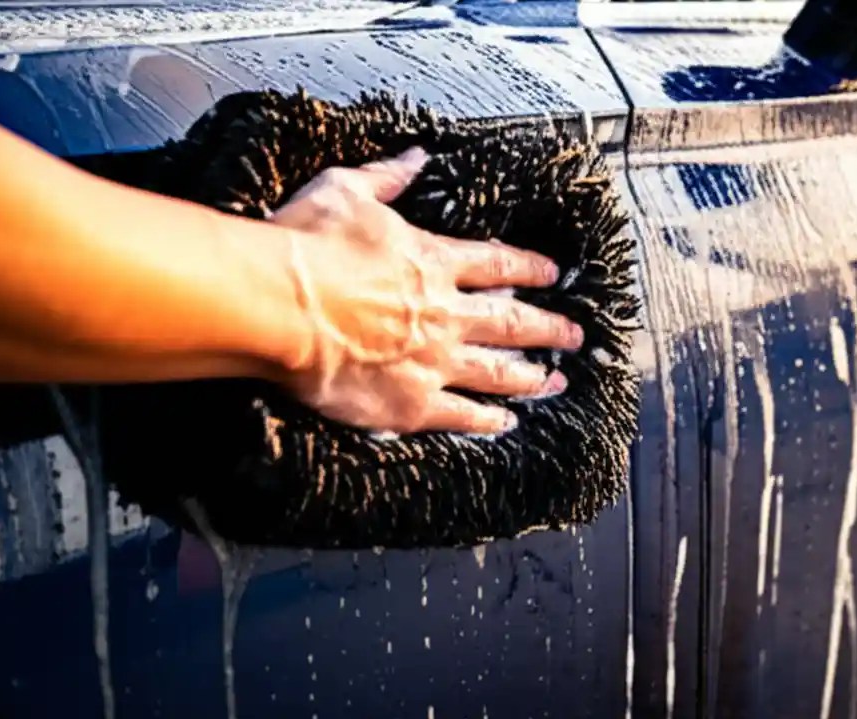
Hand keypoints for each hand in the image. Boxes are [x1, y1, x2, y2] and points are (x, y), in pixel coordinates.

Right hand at [270, 148, 582, 435]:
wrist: (281, 304)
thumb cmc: (306, 246)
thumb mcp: (345, 191)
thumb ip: (385, 177)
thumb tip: (415, 157)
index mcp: (433, 261)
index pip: (497, 263)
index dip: (529, 268)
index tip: (553, 273)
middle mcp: (446, 313)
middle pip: (512, 321)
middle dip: (549, 328)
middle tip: (574, 337)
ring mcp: (435, 361)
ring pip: (498, 371)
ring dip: (531, 377)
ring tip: (555, 382)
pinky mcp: (411, 403)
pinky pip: (462, 415)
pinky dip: (487, 421)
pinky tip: (506, 423)